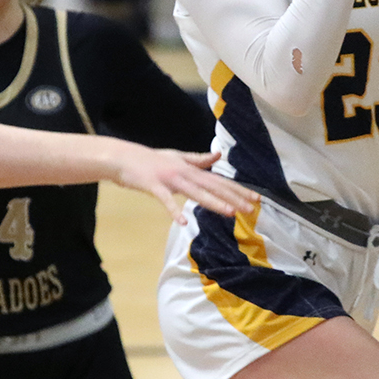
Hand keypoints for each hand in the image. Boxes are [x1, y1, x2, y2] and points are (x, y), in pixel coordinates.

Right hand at [112, 148, 257, 223]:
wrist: (123, 157)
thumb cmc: (151, 160)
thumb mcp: (177, 157)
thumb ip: (198, 159)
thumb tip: (218, 155)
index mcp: (191, 168)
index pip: (219, 180)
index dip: (238, 189)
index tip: (256, 198)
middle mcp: (185, 172)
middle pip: (213, 187)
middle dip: (233, 198)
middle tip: (252, 209)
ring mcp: (170, 179)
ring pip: (196, 193)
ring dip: (213, 203)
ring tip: (230, 213)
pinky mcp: (154, 186)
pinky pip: (166, 201)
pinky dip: (175, 211)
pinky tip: (185, 223)